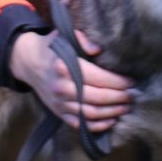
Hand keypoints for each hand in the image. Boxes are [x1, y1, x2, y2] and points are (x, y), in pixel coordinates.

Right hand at [9, 30, 134, 132]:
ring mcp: (59, 102)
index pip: (98, 77)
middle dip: (119, 98)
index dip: (118, 81)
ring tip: (126, 107)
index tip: (131, 81)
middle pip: (97, 97)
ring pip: (91, 113)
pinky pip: (80, 124)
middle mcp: (61, 87)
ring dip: (112, 112)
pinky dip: (97, 125)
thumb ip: (83, 39)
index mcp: (64, 67)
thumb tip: (98, 50)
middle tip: (133, 96)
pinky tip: (111, 121)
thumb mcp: (64, 35)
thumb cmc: (51, 47)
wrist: (28, 62)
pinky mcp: (58, 113)